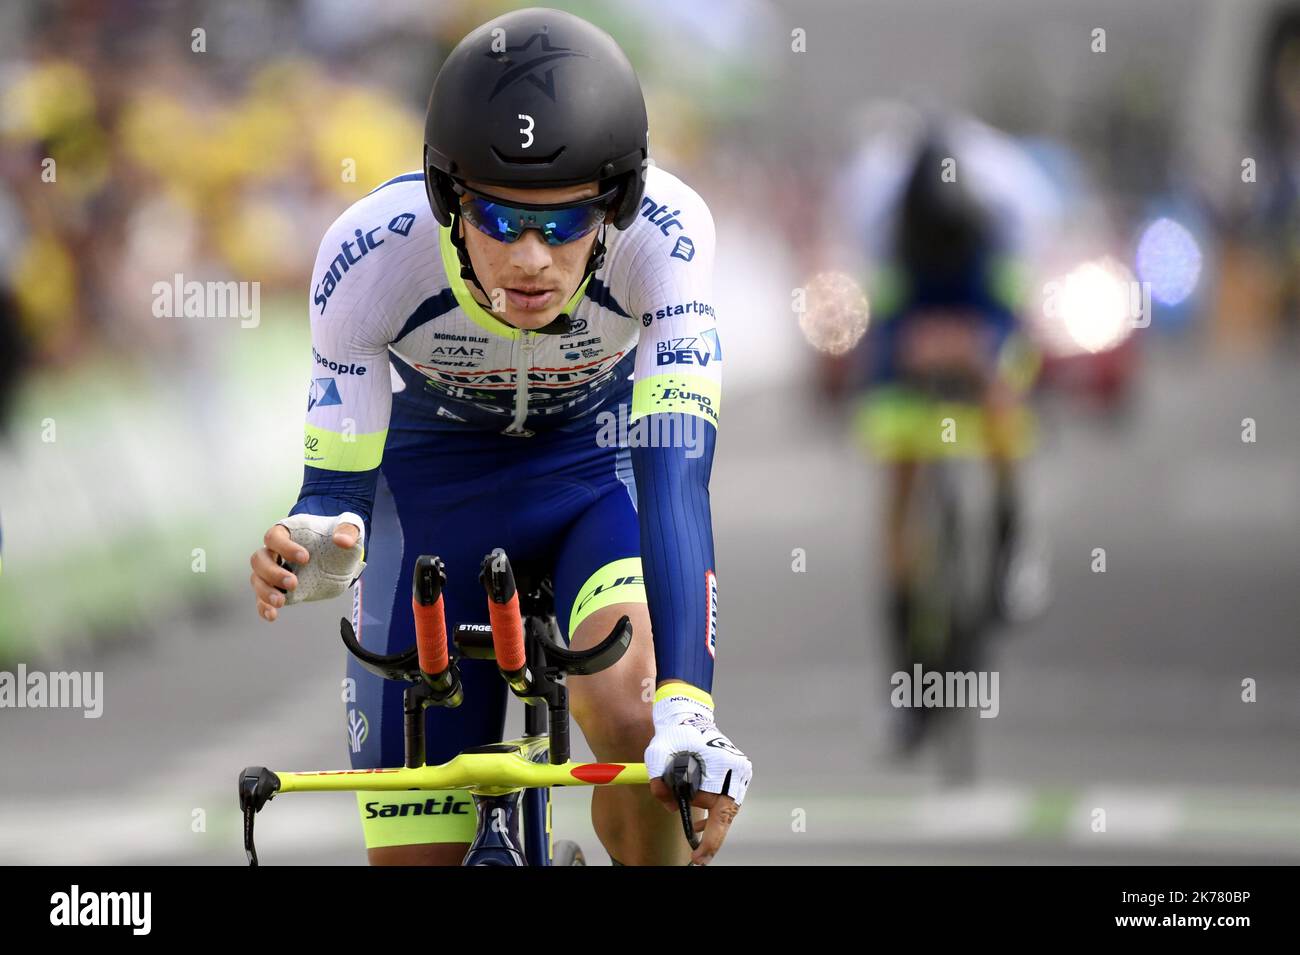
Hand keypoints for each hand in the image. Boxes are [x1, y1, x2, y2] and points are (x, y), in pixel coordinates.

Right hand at [249, 519, 360, 621]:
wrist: (343, 559)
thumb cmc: (342, 538)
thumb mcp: (350, 529)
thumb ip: (348, 530)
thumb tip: (342, 540)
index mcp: (289, 532)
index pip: (274, 537)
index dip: (285, 547)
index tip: (306, 558)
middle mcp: (276, 551)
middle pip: (259, 559)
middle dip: (272, 573)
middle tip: (293, 583)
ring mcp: (276, 571)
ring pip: (257, 579)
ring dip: (266, 591)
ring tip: (281, 602)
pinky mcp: (280, 589)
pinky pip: (262, 598)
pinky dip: (264, 607)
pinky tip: (272, 615)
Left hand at [644, 687, 751, 865]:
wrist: (687, 714)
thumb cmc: (674, 734)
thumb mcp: (657, 756)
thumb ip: (659, 784)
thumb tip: (667, 805)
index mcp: (726, 768)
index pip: (722, 814)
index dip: (712, 841)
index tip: (698, 857)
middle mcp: (738, 771)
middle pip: (723, 812)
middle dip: (704, 823)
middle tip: (692, 843)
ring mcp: (739, 771)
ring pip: (723, 807)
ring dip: (706, 814)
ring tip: (690, 819)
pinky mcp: (735, 772)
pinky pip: (724, 799)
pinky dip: (710, 809)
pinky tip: (698, 818)